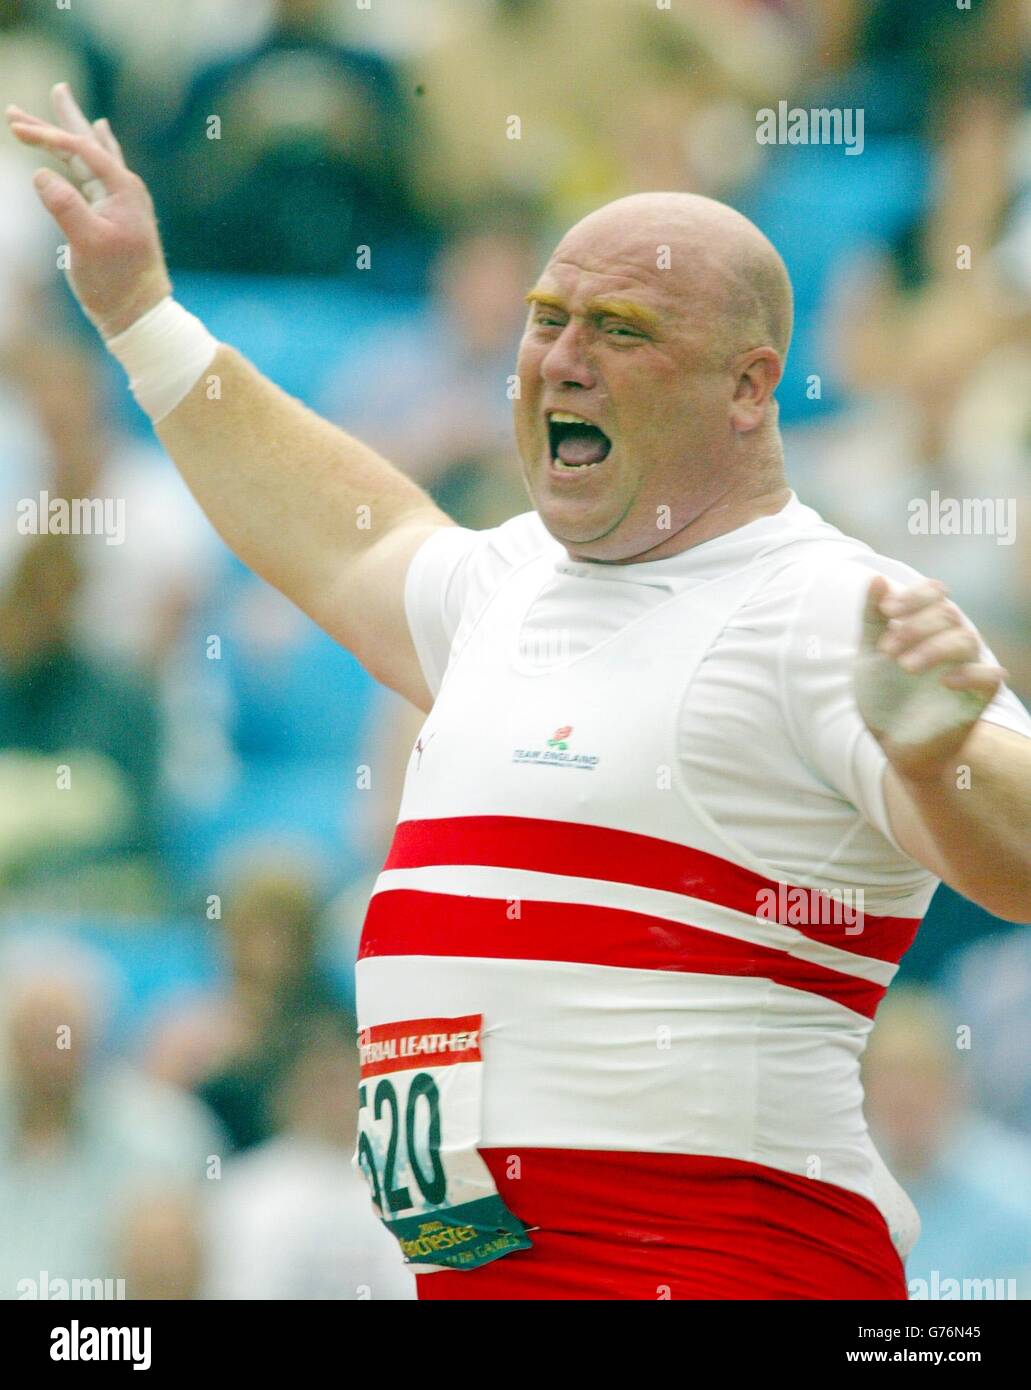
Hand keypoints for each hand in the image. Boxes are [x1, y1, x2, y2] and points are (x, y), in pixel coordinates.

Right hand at [5, 82, 171, 337]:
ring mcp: (124, 201)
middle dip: (58, 120)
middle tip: (33, 98)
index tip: (14, 127)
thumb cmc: (116, 285)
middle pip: (87, 143)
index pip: (80, 149)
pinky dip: (94, 149)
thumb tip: (40, 175)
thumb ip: (65, 207)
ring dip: (73, 128)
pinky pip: (103, 170)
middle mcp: (127, 189)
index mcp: (123, 190)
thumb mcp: (87, 246)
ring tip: (64, 98)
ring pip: (93, 153)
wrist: (141, 317)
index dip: (46, 135)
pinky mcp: (119, 214)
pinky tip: (101, 133)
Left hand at [855, 575, 1005, 779]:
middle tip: (887, 651)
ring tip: (904, 667)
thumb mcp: (869, 656)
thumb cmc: (883, 697)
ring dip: (934, 648)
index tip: (887, 611)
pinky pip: (990, 677)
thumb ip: (872, 619)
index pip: (936, 593)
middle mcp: (951, 643)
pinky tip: (944, 683)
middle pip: (948, 614)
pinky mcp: (978, 699)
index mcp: (927, 627)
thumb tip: (876, 578)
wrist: (891, 745)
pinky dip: (969, 674)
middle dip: (914, 627)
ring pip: (967, 640)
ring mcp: (967, 669)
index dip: (914, 595)